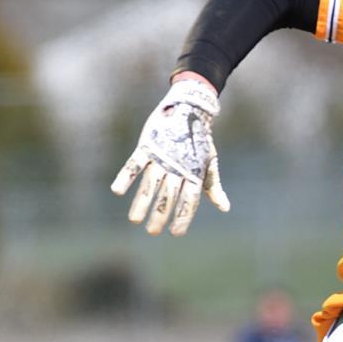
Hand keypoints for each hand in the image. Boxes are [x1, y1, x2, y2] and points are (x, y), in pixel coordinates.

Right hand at [110, 75, 228, 235]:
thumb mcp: (209, 163)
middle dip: (160, 215)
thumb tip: (225, 208)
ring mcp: (161, 156)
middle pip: (168, 196)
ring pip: (150, 184)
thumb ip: (213, 188)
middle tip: (152, 232)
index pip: (189, 200)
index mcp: (194, 173)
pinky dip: (125, 176)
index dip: (183, 217)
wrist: (189, 109)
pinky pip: (134, 163)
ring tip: (135, 220)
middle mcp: (177, 167)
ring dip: (142, 203)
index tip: (175, 233)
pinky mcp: (147, 145)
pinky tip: (117, 191)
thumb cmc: (199, 141)